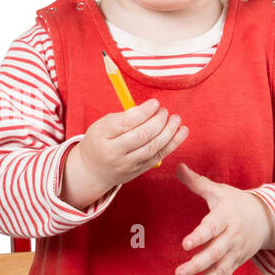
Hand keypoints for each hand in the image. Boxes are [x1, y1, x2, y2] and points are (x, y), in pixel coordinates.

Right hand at [72, 98, 188, 194]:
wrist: (92, 171)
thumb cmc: (99, 141)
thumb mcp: (102, 125)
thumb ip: (123, 117)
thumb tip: (149, 109)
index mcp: (102, 136)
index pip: (127, 122)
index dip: (144, 111)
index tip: (155, 103)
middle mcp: (114, 152)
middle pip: (142, 135)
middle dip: (158, 121)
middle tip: (164, 111)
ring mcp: (127, 164)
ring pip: (153, 147)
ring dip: (169, 131)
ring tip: (176, 119)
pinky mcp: (138, 171)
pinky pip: (158, 156)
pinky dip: (173, 143)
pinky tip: (182, 132)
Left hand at [174, 163, 274, 274]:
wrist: (266, 219)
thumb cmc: (236, 203)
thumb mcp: (219, 190)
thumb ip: (196, 182)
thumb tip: (177, 166)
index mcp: (226, 217)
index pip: (212, 228)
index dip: (199, 236)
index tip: (185, 244)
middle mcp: (231, 237)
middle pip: (215, 254)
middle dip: (197, 265)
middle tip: (178, 273)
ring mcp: (235, 252)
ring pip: (220, 271)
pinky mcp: (235, 263)